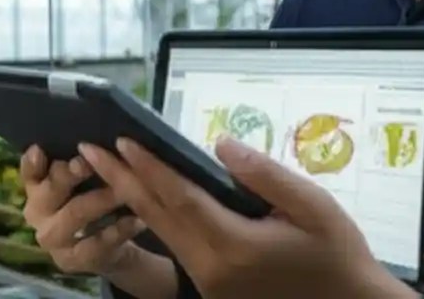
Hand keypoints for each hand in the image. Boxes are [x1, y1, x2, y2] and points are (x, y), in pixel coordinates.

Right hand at [19, 145, 147, 275]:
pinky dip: (119, 231)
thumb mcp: (79, 182)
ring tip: (124, 189)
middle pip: (50, 192)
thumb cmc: (87, 202)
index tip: (41, 149)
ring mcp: (53, 240)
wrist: (104, 249)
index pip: (28, 172)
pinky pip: (96, 244)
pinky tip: (137, 220)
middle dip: (68, 176)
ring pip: (75, 214)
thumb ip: (77, 162)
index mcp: (35, 189)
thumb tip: (89, 141)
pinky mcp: (72, 260)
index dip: (33, 162)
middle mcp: (37, 214)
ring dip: (100, 200)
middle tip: (87, 163)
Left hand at [78, 137, 414, 298]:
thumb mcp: (312, 205)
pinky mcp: (211, 287)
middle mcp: (211, 269)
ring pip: (161, 233)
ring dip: (131, 197)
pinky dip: (153, 217)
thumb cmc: (335, 253)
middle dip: (119, 180)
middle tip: (88, 149)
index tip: (120, 140)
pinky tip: (141, 195)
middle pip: (156, 217)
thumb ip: (263, 173)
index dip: (147, 167)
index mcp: (234, 247)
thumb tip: (221, 143)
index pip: (178, 198)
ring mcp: (208, 282)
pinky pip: (175, 246)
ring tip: (104, 166)